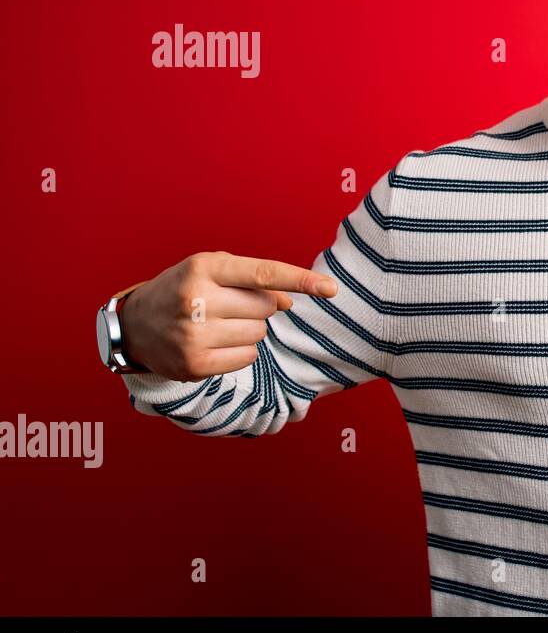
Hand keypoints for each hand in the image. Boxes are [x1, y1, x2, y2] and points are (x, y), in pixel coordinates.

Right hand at [117, 251, 337, 381]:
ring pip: (259, 333)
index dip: (301, 280)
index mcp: (204, 268)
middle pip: (267, 307)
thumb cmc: (183, 290)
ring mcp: (193, 335)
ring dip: (248, 329)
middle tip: (227, 305)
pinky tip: (214, 343)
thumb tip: (289, 301)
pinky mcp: (193, 364)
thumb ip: (255, 279)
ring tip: (216, 324)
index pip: (264, 274)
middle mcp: (196, 299)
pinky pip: (246, 358)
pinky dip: (239, 352)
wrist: (133, 325)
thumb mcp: (212, 270)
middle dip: (258, 306)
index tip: (331, 288)